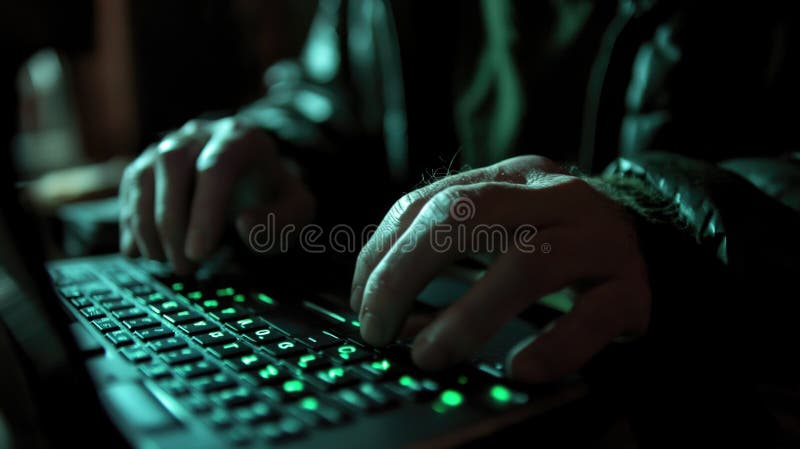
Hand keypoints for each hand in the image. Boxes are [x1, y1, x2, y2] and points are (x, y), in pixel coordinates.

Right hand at [119, 117, 314, 272]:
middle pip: (174, 164)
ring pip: (145, 173)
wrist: (254, 175)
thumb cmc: (274, 196)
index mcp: (242, 138)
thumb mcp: (297, 210)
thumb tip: (244, 225)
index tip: (198, 252)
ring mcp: (171, 143)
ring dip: (147, 224)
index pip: (217, 166)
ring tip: (163, 262)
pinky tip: (142, 252)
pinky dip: (131, 221)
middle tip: (184, 266)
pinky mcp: (149, 161)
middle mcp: (202, 133)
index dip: (204, 211)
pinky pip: (131, 186)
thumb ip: (282, 220)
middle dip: (173, 221)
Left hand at [350, 155, 650, 381]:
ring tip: (430, 355)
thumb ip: (447, 250)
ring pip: (527, 266)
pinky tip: (521, 369)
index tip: (360, 300)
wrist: (648, 238)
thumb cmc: (556, 238)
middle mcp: (552, 196)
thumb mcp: (502, 225)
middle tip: (377, 327)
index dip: (383, 251)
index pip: (430, 200)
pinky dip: (553, 345)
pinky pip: (593, 315)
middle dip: (406, 272)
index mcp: (510, 178)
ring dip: (467, 315)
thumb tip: (383, 307)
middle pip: (467, 216)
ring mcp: (595, 238)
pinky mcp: (632, 285)